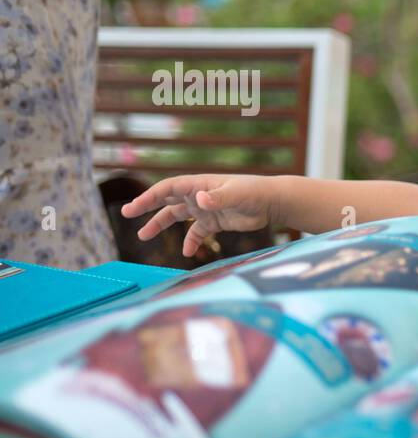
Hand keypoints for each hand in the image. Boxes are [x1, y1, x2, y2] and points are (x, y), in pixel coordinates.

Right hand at [119, 174, 275, 256]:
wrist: (272, 201)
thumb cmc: (254, 192)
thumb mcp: (236, 194)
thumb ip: (218, 198)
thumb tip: (200, 200)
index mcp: (198, 185)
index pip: (167, 189)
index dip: (148, 197)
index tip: (132, 208)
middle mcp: (198, 196)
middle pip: (166, 201)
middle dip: (146, 207)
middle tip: (126, 214)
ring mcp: (205, 209)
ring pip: (177, 217)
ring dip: (160, 224)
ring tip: (143, 235)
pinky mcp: (214, 222)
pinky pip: (197, 233)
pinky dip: (190, 242)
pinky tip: (187, 253)